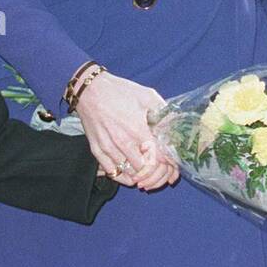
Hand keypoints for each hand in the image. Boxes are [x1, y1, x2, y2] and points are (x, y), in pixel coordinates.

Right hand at [76, 71, 178, 192]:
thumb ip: (163, 111)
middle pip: (145, 170)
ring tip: (148, 172)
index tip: (172, 163)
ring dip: (141, 176)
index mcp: (137, 129)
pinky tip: (132, 174)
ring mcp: (109, 148)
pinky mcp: (97, 150)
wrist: (89, 90)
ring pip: (130, 174)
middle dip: (156, 172)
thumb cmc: (119, 91)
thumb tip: (176, 124)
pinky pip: (112, 172)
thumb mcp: (147, 95)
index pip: (157, 158)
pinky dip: (124, 177)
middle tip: (161, 169)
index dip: (168, 164)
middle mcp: (123, 142)